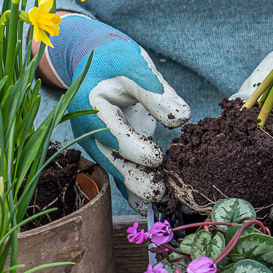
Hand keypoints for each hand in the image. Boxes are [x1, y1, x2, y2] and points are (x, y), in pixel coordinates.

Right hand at [46, 15, 189, 208]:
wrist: (100, 64)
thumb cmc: (117, 61)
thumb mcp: (135, 65)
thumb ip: (156, 91)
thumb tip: (181, 117)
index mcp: (91, 107)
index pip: (113, 132)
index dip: (134, 148)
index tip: (157, 159)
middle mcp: (91, 133)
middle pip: (113, 162)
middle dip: (137, 180)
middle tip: (160, 194)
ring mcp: (102, 147)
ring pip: (119, 175)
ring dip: (141, 193)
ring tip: (164, 207)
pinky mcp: (115, 155)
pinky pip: (125, 178)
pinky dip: (140, 194)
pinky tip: (156, 211)